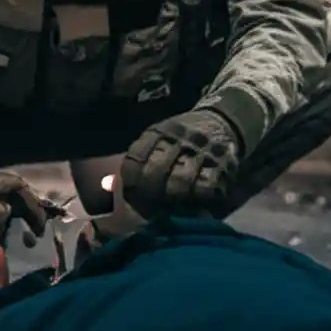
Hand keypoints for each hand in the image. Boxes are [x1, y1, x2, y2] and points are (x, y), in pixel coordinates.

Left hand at [120, 108, 239, 216]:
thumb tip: (107, 186)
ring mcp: (201, 151)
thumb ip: (136, 161)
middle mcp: (178, 139)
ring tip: (170, 210)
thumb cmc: (181, 138)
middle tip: (149, 210)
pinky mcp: (222, 164)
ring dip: (172, 202)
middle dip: (149, 196)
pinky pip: (206, 188)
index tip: (131, 197)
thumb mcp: (158, 139)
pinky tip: (193, 206)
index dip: (130, 183)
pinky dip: (198, 201)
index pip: (135, 160)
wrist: (223, 120)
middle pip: (155, 173)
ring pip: (180, 183)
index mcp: (158, 132)